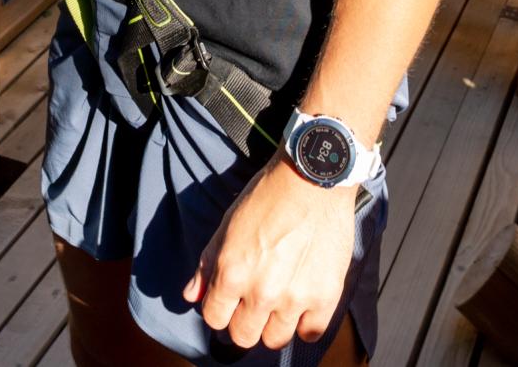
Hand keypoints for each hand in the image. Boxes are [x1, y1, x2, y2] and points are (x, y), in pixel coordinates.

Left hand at [181, 158, 358, 352]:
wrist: (313, 178)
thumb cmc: (269, 196)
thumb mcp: (227, 225)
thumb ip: (208, 265)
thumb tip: (192, 295)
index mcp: (232, 274)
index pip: (214, 318)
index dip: (219, 310)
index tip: (229, 302)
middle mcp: (261, 292)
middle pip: (242, 336)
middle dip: (243, 322)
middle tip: (253, 305)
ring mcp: (295, 298)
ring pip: (275, 339)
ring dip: (273, 325)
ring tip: (279, 303)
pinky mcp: (325, 297)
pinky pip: (310, 333)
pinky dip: (305, 323)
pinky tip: (302, 305)